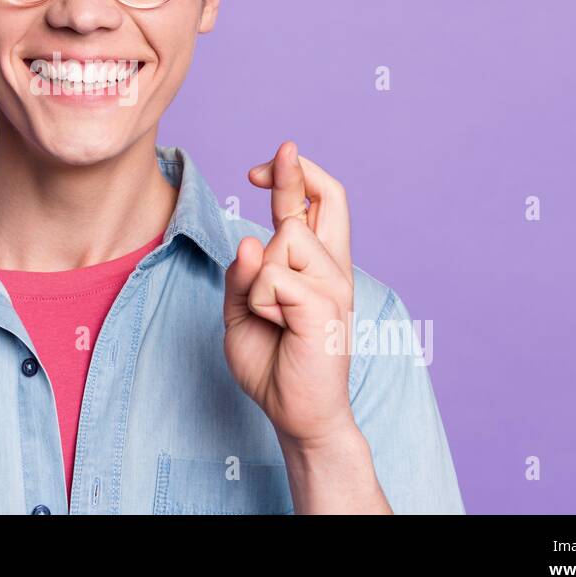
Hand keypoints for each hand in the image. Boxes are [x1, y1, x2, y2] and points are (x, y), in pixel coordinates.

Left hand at [223, 141, 356, 448]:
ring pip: (279, 243)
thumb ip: (241, 274)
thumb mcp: (241, 310)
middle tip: (267, 162)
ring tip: (272, 318)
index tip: (266, 164)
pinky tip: (279, 328)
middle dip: (293, 173)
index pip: (317, 204)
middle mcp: (332, 267)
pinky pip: (272, 278)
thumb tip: (249, 239)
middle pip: (325, 198)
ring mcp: (334, 285)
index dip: (293, 175)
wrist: (296, 414)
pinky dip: (259, 302)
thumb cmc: (272, 361)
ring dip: (256, 280)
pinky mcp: (326, 306)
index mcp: (316, 265)